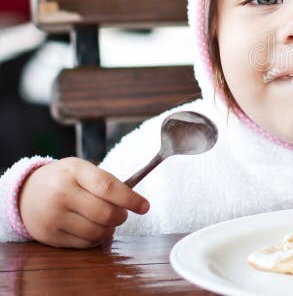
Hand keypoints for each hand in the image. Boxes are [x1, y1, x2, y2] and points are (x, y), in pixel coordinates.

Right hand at [18, 157, 149, 247]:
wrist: (26, 193)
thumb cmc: (63, 179)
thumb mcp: (81, 169)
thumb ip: (106, 182)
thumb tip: (134, 201)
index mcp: (74, 172)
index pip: (108, 188)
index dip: (131, 199)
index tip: (145, 206)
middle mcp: (61, 194)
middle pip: (105, 214)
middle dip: (121, 216)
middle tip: (121, 213)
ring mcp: (53, 217)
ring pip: (97, 232)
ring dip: (110, 229)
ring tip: (107, 221)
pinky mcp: (50, 236)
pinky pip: (85, 244)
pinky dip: (97, 239)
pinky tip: (93, 229)